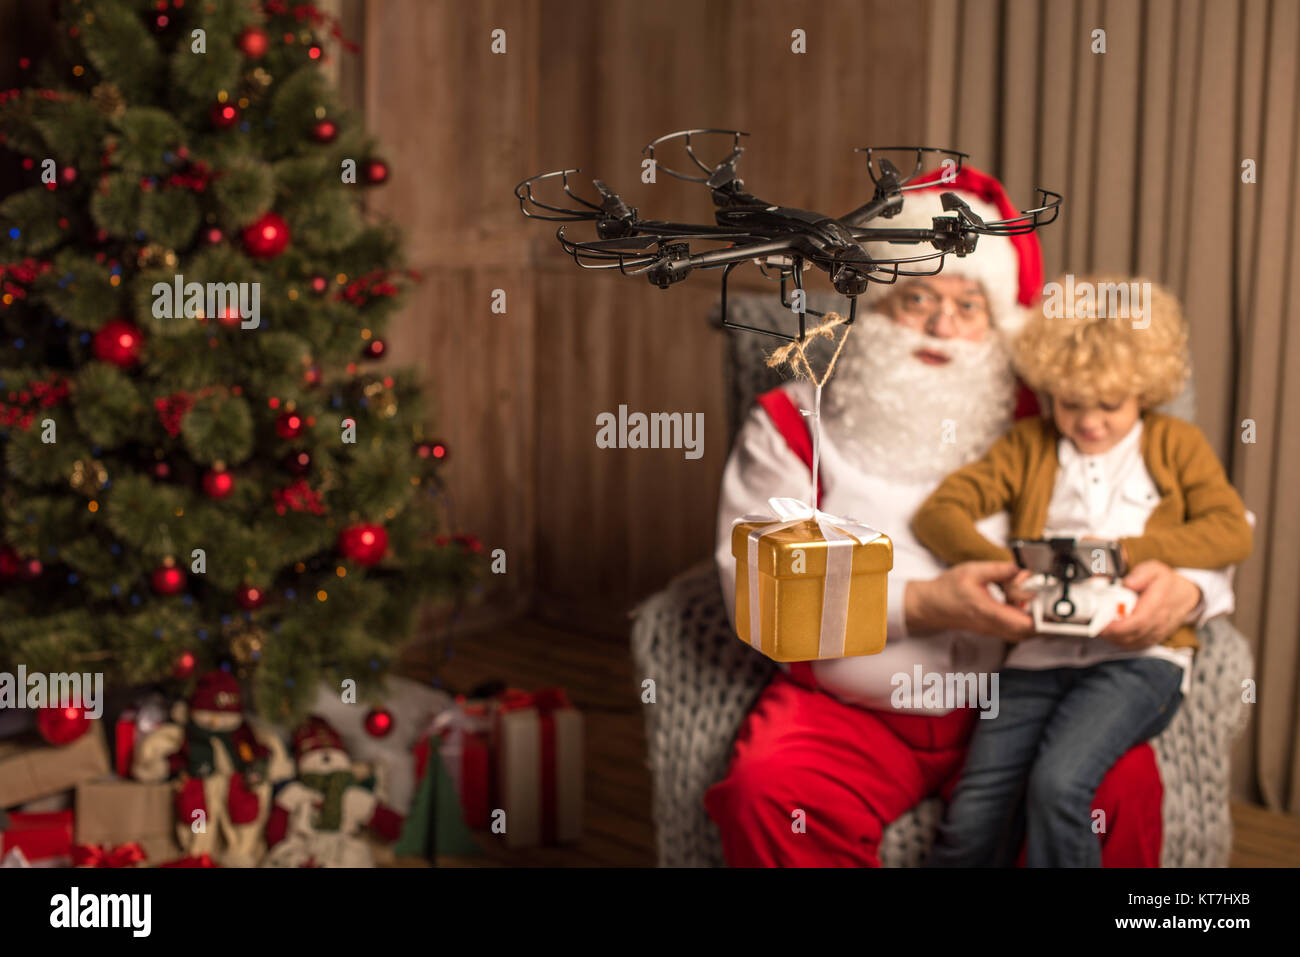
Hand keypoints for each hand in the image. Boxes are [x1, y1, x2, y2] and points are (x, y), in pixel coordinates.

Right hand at [905, 561, 1034, 641]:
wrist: (931, 605)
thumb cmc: (948, 590)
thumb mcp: (973, 571)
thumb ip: (999, 569)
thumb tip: (1021, 569)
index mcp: (989, 611)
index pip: (1024, 623)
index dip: (1039, 612)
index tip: (1039, 596)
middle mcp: (992, 625)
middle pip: (1029, 632)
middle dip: (1038, 614)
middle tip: (1033, 595)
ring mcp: (992, 630)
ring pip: (1023, 633)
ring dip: (1029, 617)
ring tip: (1022, 598)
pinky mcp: (991, 630)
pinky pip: (1014, 631)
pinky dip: (1020, 619)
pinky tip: (1014, 602)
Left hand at [1099, 560, 1201, 648]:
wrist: (1184, 595)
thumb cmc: (1167, 583)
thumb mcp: (1154, 570)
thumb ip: (1140, 575)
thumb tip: (1128, 583)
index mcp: (1157, 604)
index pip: (1138, 621)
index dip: (1119, 626)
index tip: (1103, 624)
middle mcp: (1159, 621)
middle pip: (1133, 635)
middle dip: (1111, 633)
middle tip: (1096, 625)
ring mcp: (1157, 632)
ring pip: (1133, 642)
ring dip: (1115, 638)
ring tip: (1102, 628)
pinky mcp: (1154, 638)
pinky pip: (1137, 645)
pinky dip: (1122, 642)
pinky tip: (1113, 634)